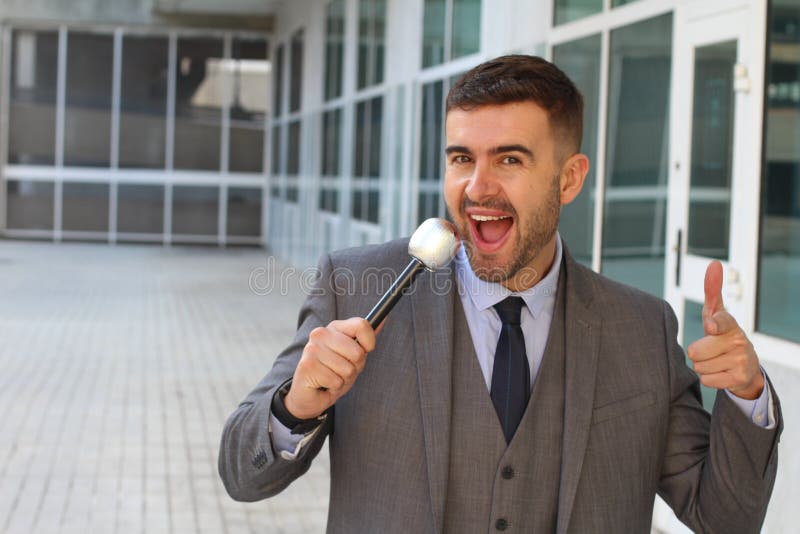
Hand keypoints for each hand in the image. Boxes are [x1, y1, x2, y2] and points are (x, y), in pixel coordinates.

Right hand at [284, 317, 375, 418]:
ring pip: (348, 369)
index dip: (369, 342)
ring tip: (332, 377)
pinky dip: (334, 387)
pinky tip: (324, 384)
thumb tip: (383, 318)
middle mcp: (321, 334)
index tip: (365, 351)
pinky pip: (337, 381)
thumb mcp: (353, 355)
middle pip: (357, 352)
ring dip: (343, 379)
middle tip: (341, 370)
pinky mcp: (308, 366)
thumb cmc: (333, 372)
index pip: (361, 325)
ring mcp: (312, 349)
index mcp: (334, 327)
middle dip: (355, 367)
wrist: (309, 394)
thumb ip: (365, 338)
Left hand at [687, 261, 763, 399]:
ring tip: (716, 361)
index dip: (714, 323)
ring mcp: (741, 360)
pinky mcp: (739, 378)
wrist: (745, 367)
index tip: (711, 324)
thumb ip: (712, 290)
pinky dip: (709, 379)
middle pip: (695, 351)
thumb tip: (714, 264)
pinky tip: (721, 373)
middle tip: (709, 351)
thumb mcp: (716, 313)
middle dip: (697, 353)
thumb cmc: (722, 335)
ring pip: (699, 367)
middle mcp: (739, 340)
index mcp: (730, 324)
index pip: (721, 321)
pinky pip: (706, 380)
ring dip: (703, 366)